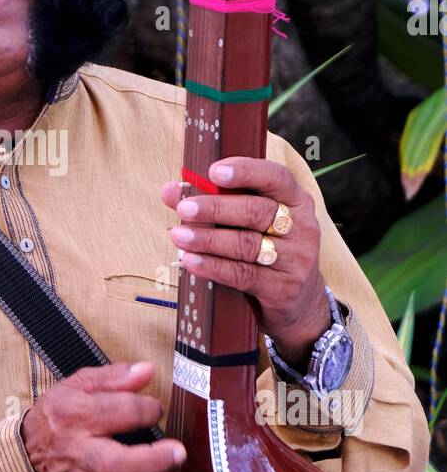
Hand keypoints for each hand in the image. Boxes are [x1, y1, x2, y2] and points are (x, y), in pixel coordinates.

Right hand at [20, 361, 185, 471]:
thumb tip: (148, 370)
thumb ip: (115, 377)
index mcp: (74, 415)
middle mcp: (75, 451)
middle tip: (178, 453)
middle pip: (112, 462)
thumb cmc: (57, 415)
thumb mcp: (78, 386)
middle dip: (149, 460)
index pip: (111, 412)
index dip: (141, 410)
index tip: (158, 410)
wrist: (26, 453)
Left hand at [162, 156, 330, 368]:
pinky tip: (191, 261)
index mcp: (295, 199)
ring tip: (178, 236)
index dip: (245, 171)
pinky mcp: (285, 288)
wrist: (298, 300)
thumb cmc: (266, 248)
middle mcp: (302, 226)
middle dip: (215, 209)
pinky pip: (244, 275)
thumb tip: (170, 190)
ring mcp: (296, 259)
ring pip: (247, 245)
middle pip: (256, 212)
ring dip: (208, 240)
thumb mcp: (247, 221)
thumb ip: (212, 200)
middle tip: (184, 209)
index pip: (275, 177)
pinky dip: (214, 267)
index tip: (214, 172)